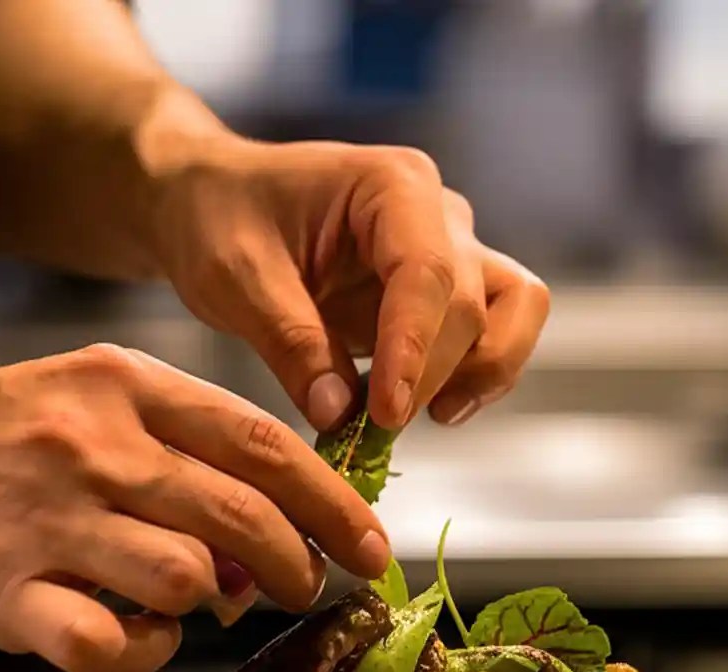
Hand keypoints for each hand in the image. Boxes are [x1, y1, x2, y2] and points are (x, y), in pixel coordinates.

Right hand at [0, 344, 388, 671]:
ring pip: (189, 576)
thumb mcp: (91, 399)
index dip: (330, 501)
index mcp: (124, 386)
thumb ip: (182, 451)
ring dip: (215, 602)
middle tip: (305, 584)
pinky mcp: (4, 593)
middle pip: (241, 513)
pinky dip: (143, 650)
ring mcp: (47, 518)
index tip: (367, 540)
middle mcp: (92, 445)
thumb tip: (262, 537)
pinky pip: (110, 641)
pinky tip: (134, 632)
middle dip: (296, 562)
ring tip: (202, 600)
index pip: (261, 443)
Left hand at [147, 139, 550, 431]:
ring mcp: (450, 251)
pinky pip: (491, 335)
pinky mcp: (444, 294)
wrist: (214, 202)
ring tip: (420, 417)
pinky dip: (472, 378)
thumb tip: (339, 414)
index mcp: (391, 185)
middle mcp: (438, 213)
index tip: (386, 413)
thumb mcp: (235, 278)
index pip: (428, 273)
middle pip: (473, 302)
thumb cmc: (220, 218)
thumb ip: (289, 341)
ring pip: (513, 311)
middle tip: (373, 430)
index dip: (414, 350)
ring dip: (480, 372)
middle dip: (431, 374)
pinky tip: (421, 409)